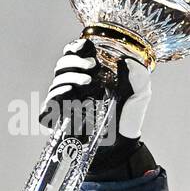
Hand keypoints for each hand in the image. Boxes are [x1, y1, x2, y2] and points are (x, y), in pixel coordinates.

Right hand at [39, 38, 150, 159]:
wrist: (122, 143)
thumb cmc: (127, 117)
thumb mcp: (140, 94)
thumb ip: (138, 76)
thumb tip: (127, 61)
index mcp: (89, 73)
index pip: (73, 53)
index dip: (76, 47)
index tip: (86, 46)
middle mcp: (73, 84)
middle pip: (63, 64)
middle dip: (76, 62)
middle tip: (93, 67)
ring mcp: (65, 100)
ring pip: (57, 82)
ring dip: (71, 78)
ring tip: (89, 83)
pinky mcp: (58, 117)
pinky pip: (49, 103)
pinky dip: (58, 96)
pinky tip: (70, 93)